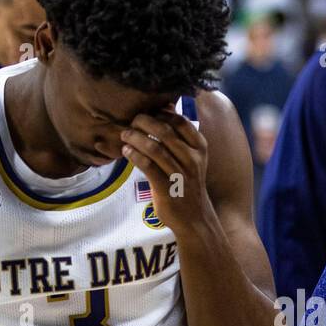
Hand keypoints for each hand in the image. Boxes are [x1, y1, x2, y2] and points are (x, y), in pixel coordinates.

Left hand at [120, 108, 209, 233]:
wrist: (195, 218)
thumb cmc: (188, 184)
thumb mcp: (191, 159)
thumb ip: (180, 137)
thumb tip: (165, 107)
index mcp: (199, 148)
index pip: (180, 122)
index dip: (161, 113)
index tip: (147, 112)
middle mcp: (192, 159)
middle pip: (165, 131)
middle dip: (144, 122)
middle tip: (132, 121)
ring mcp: (180, 174)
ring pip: (154, 147)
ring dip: (135, 137)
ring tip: (125, 135)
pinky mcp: (166, 188)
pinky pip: (147, 166)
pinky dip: (134, 155)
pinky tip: (126, 151)